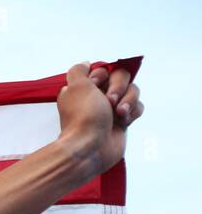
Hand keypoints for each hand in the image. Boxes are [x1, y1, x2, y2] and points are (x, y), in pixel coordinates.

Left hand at [56, 61, 144, 180]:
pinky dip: (133, 112)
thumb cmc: (83, 118)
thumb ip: (78, 71)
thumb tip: (85, 64)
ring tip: (119, 114)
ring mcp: (111, 109)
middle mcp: (98, 97)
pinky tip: (124, 122)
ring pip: (133, 91)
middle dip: (118, 87)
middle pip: (122, 77)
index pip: (104, 70)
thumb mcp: (75, 86)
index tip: (95, 86)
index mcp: (84, 88)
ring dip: (128, 101)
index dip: (103, 76)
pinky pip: (138, 107)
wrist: (90, 148)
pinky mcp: (123, 121)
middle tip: (109, 101)